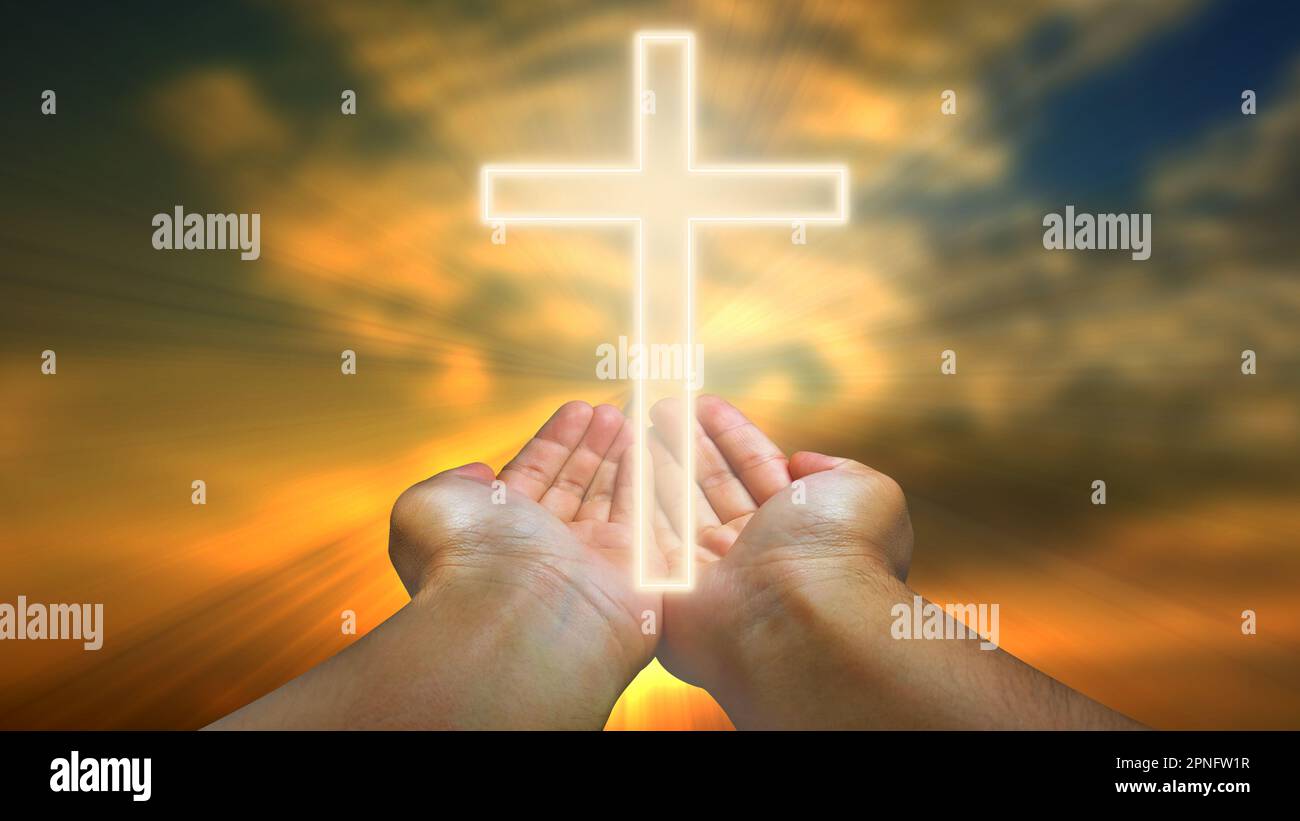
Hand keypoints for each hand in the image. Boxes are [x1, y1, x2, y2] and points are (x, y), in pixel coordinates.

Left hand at [387, 400, 662, 726]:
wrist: (516, 614)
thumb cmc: (467, 560)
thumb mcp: (429, 505)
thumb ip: (452, 481)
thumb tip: (479, 474)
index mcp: (499, 531)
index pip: (534, 475)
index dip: (555, 441)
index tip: (577, 408)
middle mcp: (545, 548)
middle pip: (575, 485)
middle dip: (592, 445)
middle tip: (609, 411)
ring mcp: (589, 562)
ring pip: (610, 499)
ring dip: (621, 456)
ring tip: (629, 419)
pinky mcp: (633, 574)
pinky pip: (644, 519)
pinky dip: (647, 482)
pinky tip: (649, 448)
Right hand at [650, 395, 1136, 728]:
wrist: (799, 617)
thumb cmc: (837, 553)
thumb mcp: (864, 491)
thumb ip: (837, 470)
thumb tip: (803, 464)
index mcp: (798, 525)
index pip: (757, 467)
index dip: (730, 433)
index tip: (703, 402)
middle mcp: (754, 549)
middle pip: (711, 484)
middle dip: (686, 442)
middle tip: (660, 405)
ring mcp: (712, 573)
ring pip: (677, 506)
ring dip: (656, 462)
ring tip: (634, 422)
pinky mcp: (671, 593)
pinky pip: (648, 537)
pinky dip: (634, 500)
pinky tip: (622, 463)